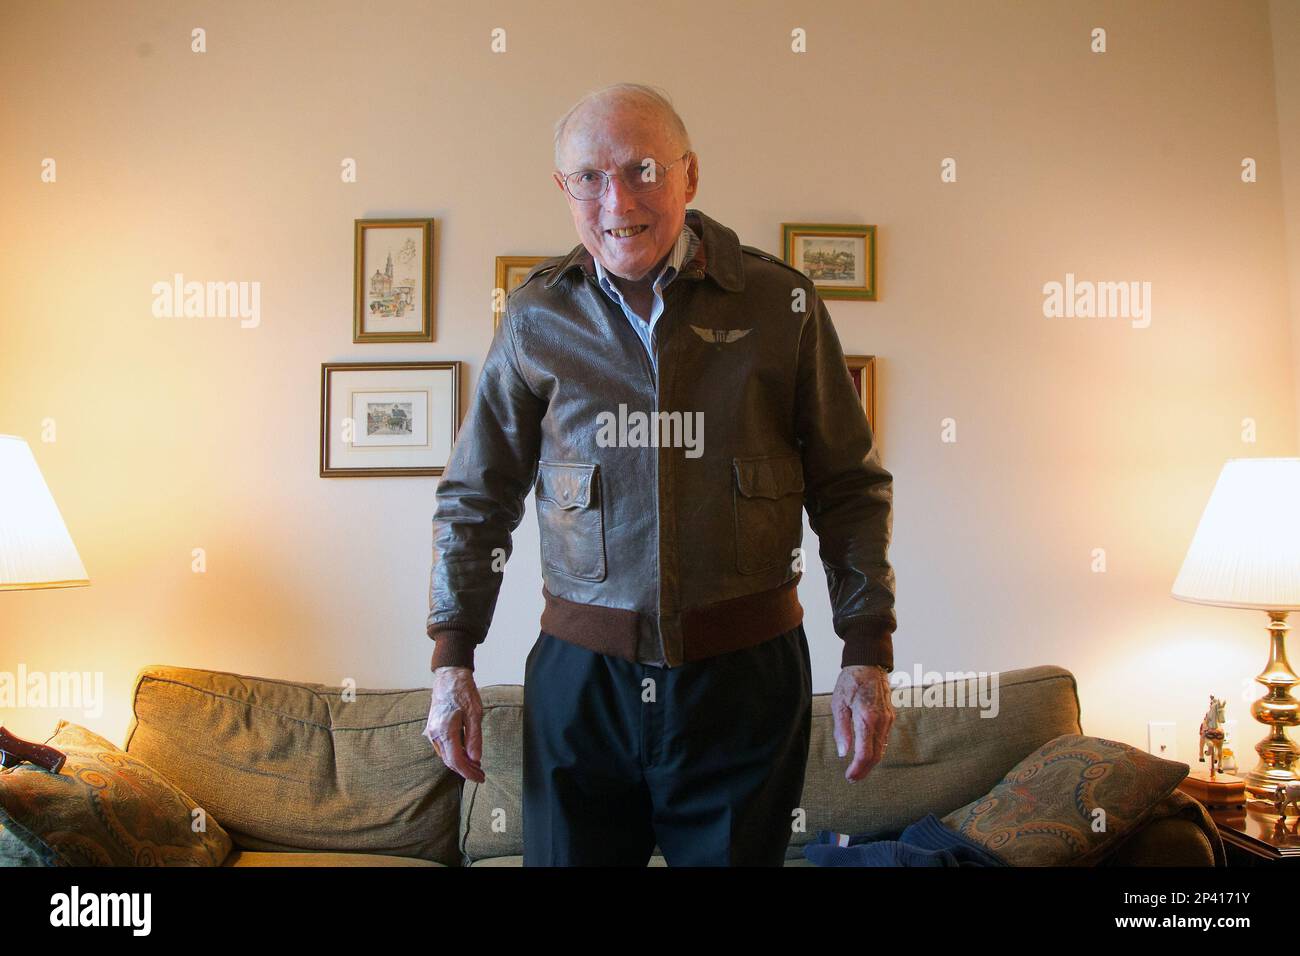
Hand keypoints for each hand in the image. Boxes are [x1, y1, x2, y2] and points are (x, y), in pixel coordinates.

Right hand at [425, 665, 484, 782]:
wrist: (450, 675)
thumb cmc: (463, 691)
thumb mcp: (475, 714)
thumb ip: (474, 738)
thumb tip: (476, 758)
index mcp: (445, 731)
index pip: (457, 761)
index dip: (469, 772)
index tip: (480, 778)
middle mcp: (434, 734)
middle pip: (450, 761)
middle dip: (466, 770)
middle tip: (480, 774)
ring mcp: (432, 731)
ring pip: (445, 755)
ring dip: (460, 763)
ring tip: (475, 765)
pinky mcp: (433, 727)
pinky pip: (443, 747)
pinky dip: (454, 753)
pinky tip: (465, 753)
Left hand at [831, 665, 894, 782]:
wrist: (869, 663)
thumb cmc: (851, 681)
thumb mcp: (839, 704)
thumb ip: (842, 730)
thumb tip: (843, 753)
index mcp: (867, 719)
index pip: (865, 753)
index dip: (858, 769)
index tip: (849, 776)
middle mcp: (881, 722)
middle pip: (876, 756)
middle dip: (864, 770)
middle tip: (852, 778)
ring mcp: (888, 719)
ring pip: (882, 749)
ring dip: (871, 762)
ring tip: (858, 770)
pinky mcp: (891, 717)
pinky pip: (885, 739)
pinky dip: (876, 750)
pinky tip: (867, 753)